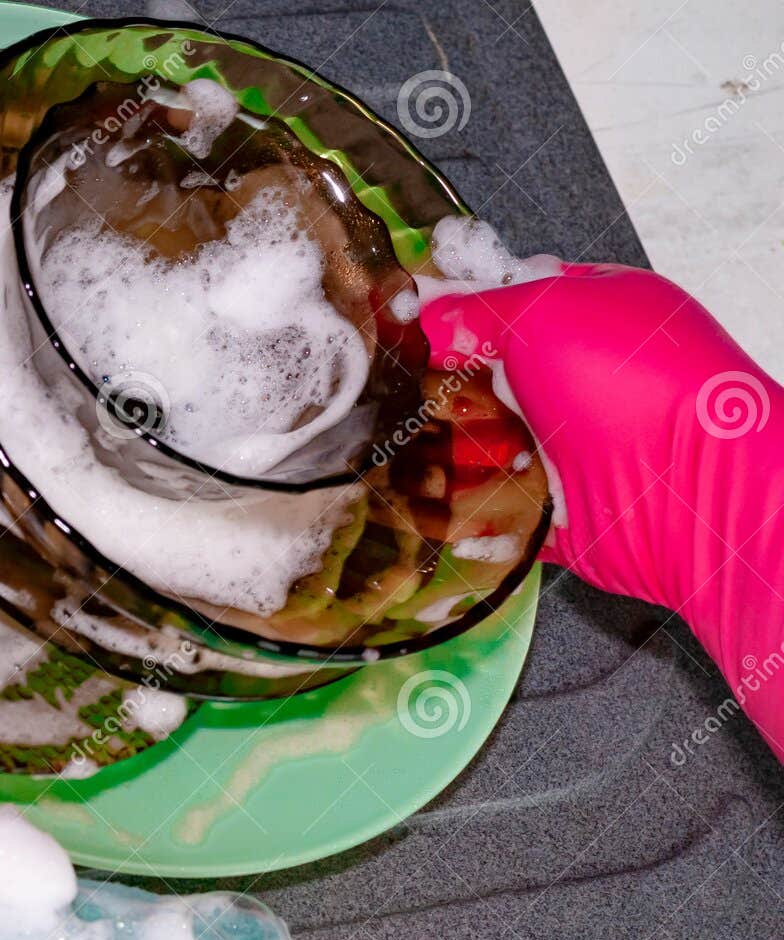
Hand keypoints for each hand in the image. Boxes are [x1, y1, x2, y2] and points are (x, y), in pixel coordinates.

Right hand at [422, 264, 783, 756]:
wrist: (690, 490)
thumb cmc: (635, 382)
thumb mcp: (544, 311)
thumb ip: (475, 307)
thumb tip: (424, 312)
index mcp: (586, 314)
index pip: (503, 299)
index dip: (447, 305)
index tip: (391, 317)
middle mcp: (576, 379)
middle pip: (480, 375)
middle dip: (433, 383)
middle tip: (380, 385)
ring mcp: (566, 446)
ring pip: (479, 441)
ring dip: (440, 446)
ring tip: (390, 443)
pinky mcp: (553, 508)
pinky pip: (491, 505)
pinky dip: (460, 506)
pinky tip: (419, 496)